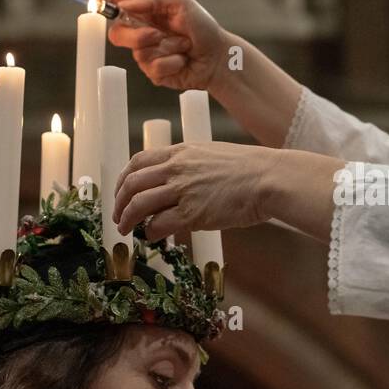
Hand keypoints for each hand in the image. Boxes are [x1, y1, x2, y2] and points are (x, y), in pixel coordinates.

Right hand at [94, 0, 230, 91]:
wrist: (218, 58)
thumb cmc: (203, 28)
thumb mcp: (181, 3)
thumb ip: (151, 0)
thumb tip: (124, 5)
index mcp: (143, 7)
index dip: (100, 0)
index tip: (98, 5)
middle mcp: (140, 29)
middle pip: (116, 33)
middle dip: (137, 36)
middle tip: (157, 35)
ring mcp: (145, 52)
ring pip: (137, 53)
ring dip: (165, 48)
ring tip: (183, 45)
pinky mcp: (153, 71)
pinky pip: (152, 68)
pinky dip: (172, 63)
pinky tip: (183, 60)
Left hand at [113, 141, 276, 240]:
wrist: (270, 179)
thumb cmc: (252, 170)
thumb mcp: (214, 156)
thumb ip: (192, 167)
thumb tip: (180, 186)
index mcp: (182, 152)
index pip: (138, 162)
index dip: (123, 179)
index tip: (121, 192)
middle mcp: (177, 168)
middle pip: (132, 183)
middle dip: (119, 202)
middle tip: (118, 216)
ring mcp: (183, 190)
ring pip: (138, 204)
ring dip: (127, 219)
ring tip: (126, 230)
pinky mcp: (193, 213)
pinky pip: (159, 224)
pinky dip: (150, 232)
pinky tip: (153, 237)